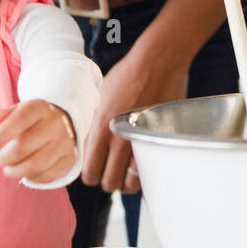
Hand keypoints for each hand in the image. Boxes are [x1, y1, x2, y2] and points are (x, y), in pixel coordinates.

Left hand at [0, 101, 76, 185]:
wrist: (60, 126)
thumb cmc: (29, 122)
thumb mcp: (13, 114)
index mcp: (40, 107)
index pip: (21, 119)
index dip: (2, 135)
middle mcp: (57, 123)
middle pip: (24, 146)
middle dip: (4, 157)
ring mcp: (66, 142)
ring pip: (35, 165)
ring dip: (16, 171)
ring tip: (9, 169)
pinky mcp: (70, 160)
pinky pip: (46, 176)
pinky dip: (32, 178)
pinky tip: (26, 172)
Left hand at [80, 47, 188, 193]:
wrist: (156, 64)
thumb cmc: (127, 76)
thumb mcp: (99, 98)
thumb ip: (93, 124)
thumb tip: (87, 145)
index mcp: (100, 128)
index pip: (89, 172)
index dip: (90, 175)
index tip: (94, 171)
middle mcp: (120, 139)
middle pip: (109, 183)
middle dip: (107, 181)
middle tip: (110, 173)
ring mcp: (141, 142)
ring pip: (131, 184)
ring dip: (127, 182)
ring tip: (126, 173)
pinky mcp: (159, 141)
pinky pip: (150, 172)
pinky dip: (145, 175)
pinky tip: (142, 167)